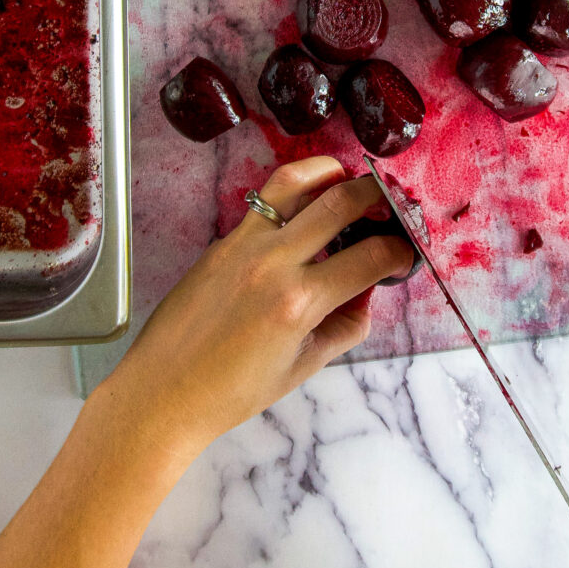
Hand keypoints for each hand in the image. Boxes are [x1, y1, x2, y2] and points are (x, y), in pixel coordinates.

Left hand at [108, 156, 414, 457]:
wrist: (163, 394)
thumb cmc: (230, 393)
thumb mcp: (303, 367)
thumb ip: (344, 326)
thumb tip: (366, 293)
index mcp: (298, 302)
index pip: (370, 257)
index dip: (399, 251)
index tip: (405, 253)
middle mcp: (272, 263)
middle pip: (341, 201)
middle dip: (377, 195)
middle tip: (389, 205)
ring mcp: (242, 246)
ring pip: (294, 182)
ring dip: (330, 173)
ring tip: (348, 181)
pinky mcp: (221, 242)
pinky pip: (263, 204)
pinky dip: (292, 199)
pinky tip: (305, 212)